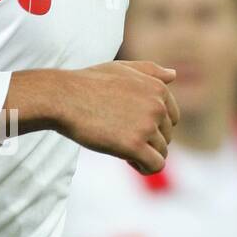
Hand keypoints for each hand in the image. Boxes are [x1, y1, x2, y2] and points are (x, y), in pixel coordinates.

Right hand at [57, 60, 179, 172]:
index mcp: (158, 89)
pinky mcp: (135, 145)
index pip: (172, 118)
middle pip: (166, 137)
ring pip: (162, 152)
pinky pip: (155, 165)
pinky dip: (144, 168)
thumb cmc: (88, 83)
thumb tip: (173, 74)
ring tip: (120, 149)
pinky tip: (128, 161)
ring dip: (143, 155)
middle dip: (147, 141)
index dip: (153, 127)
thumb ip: (150, 71)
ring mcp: (147, 126)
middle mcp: (157, 107)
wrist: (63, 98)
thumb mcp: (121, 69)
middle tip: (120, 138)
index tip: (131, 127)